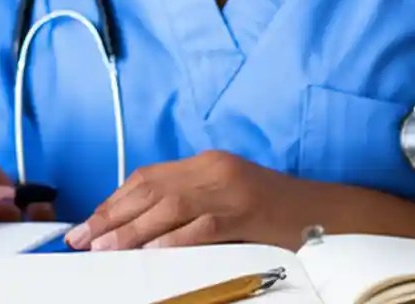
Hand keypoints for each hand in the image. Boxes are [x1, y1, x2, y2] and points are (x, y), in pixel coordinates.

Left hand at [64, 151, 325, 250]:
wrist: (331, 214)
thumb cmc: (277, 214)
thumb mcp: (227, 199)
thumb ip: (189, 205)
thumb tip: (141, 229)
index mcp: (207, 164)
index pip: (147, 178)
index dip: (113, 202)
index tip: (88, 224)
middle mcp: (215, 170)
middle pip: (150, 189)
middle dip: (111, 215)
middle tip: (82, 237)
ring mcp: (232, 189)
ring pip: (170, 205)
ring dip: (132, 228)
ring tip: (104, 247)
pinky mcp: (248, 212)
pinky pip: (203, 225)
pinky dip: (174, 238)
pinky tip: (151, 251)